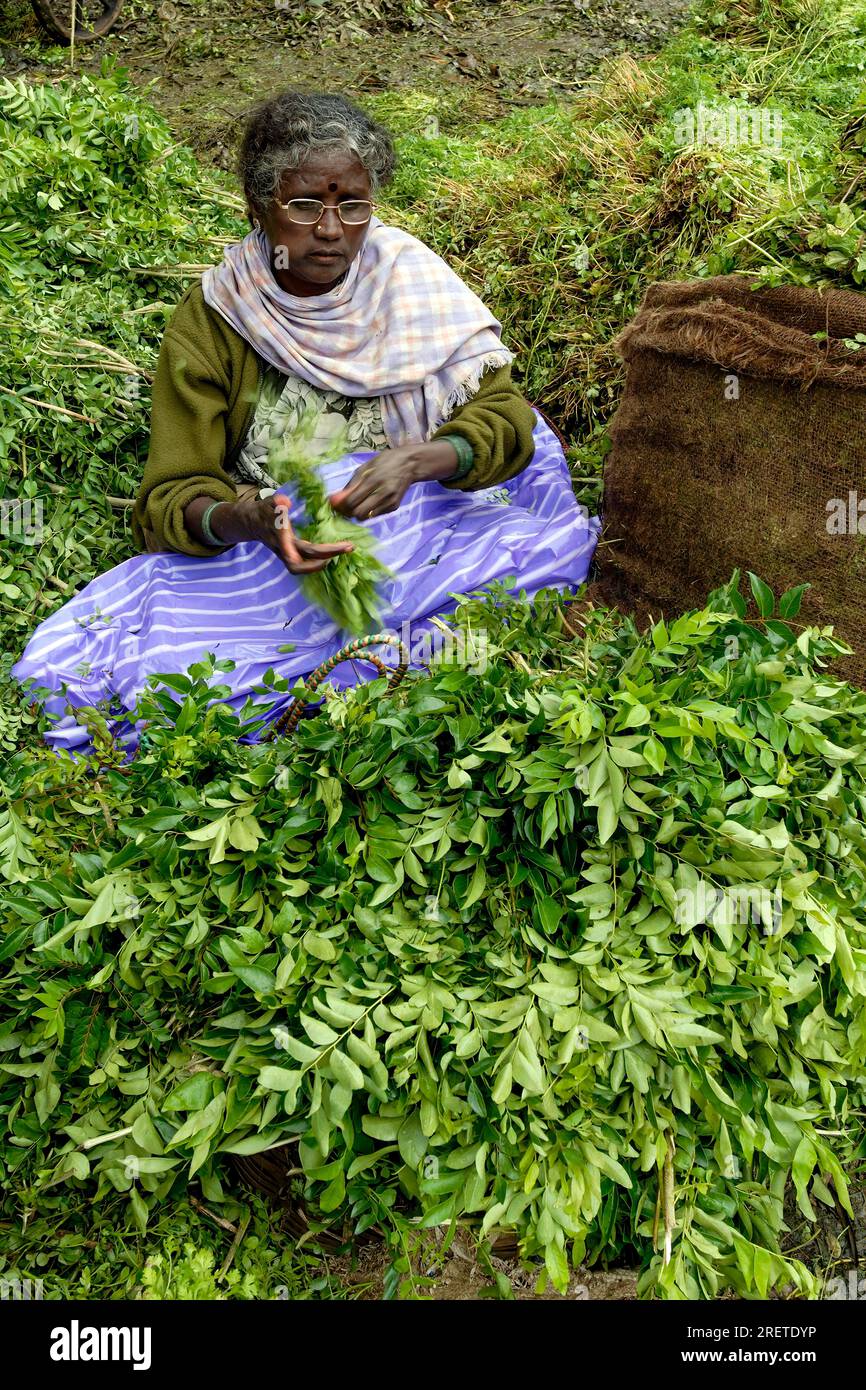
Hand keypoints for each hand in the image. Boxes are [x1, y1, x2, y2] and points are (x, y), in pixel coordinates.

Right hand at [201, 494, 353, 573]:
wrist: (249, 522)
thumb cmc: (262, 510)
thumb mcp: (266, 502)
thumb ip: (275, 502)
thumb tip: (286, 501)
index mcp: (277, 536)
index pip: (288, 548)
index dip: (300, 552)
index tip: (315, 555)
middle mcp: (282, 549)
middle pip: (300, 562)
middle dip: (326, 555)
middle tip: (349, 547)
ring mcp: (285, 554)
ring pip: (301, 567)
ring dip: (323, 562)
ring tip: (343, 550)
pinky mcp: (290, 555)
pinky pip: (304, 564)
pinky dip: (319, 561)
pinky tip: (334, 552)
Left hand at [329, 440, 460, 519]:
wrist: (410, 464)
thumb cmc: (385, 461)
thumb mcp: (366, 467)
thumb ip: (352, 483)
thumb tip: (337, 498)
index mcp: (373, 479)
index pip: (352, 501)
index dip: (341, 505)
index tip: (336, 504)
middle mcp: (382, 492)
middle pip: (358, 513)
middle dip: (348, 512)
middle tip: (345, 506)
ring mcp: (390, 501)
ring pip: (366, 517)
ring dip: (358, 513)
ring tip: (356, 504)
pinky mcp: (394, 506)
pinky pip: (375, 515)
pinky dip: (369, 511)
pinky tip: (370, 502)